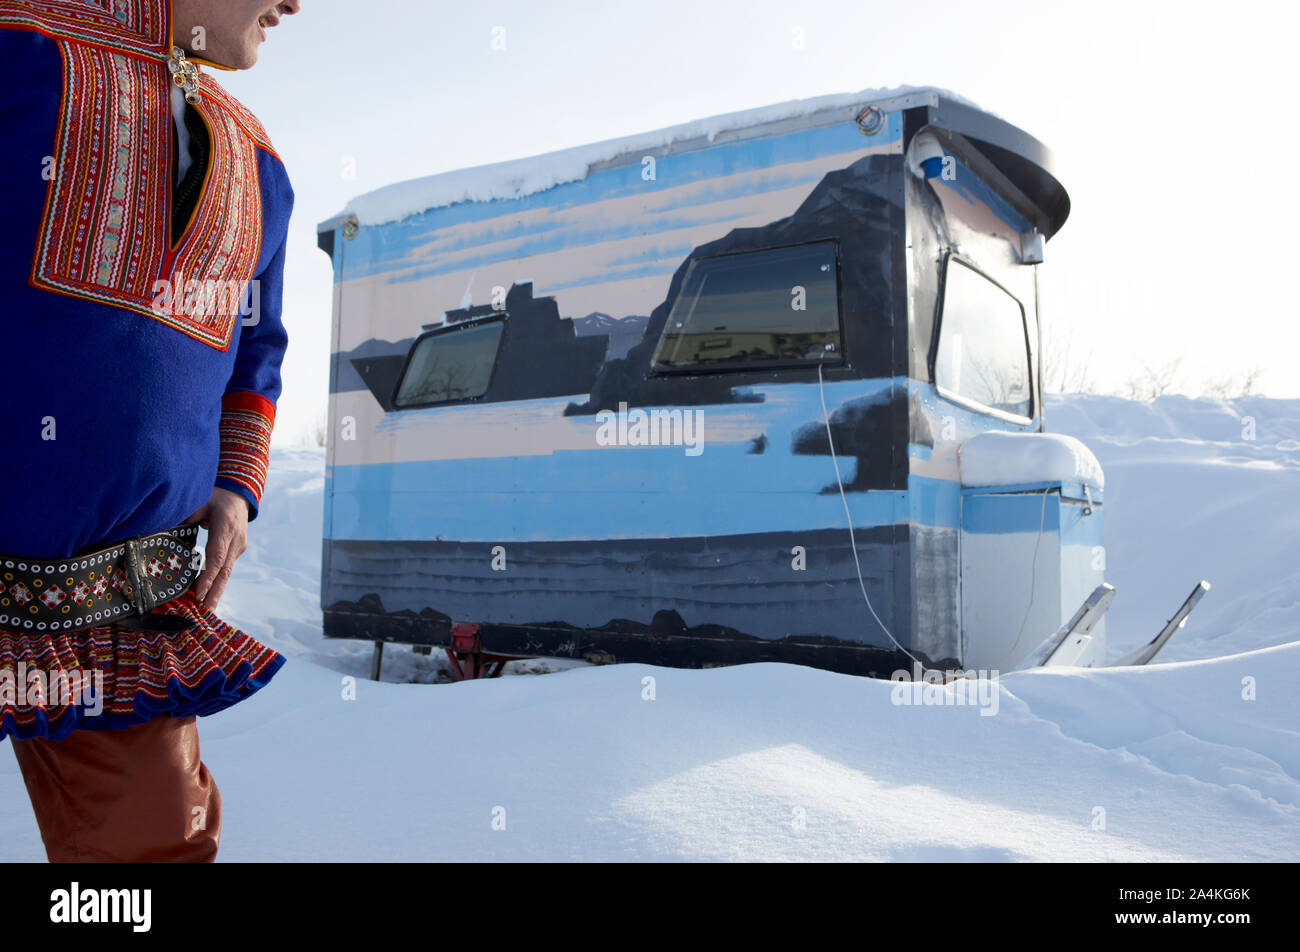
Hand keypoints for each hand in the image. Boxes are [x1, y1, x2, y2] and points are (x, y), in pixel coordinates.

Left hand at [184, 487, 251, 610]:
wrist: (240, 494)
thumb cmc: (216, 496)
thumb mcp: (199, 500)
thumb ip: (185, 517)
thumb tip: (165, 533)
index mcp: (226, 527)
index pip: (216, 556)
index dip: (207, 576)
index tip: (198, 593)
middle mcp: (235, 540)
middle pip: (224, 571)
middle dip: (214, 593)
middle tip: (206, 612)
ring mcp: (238, 547)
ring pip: (226, 572)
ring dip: (216, 591)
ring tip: (206, 610)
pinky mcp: (236, 550)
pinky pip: (225, 568)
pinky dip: (216, 582)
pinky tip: (208, 594)